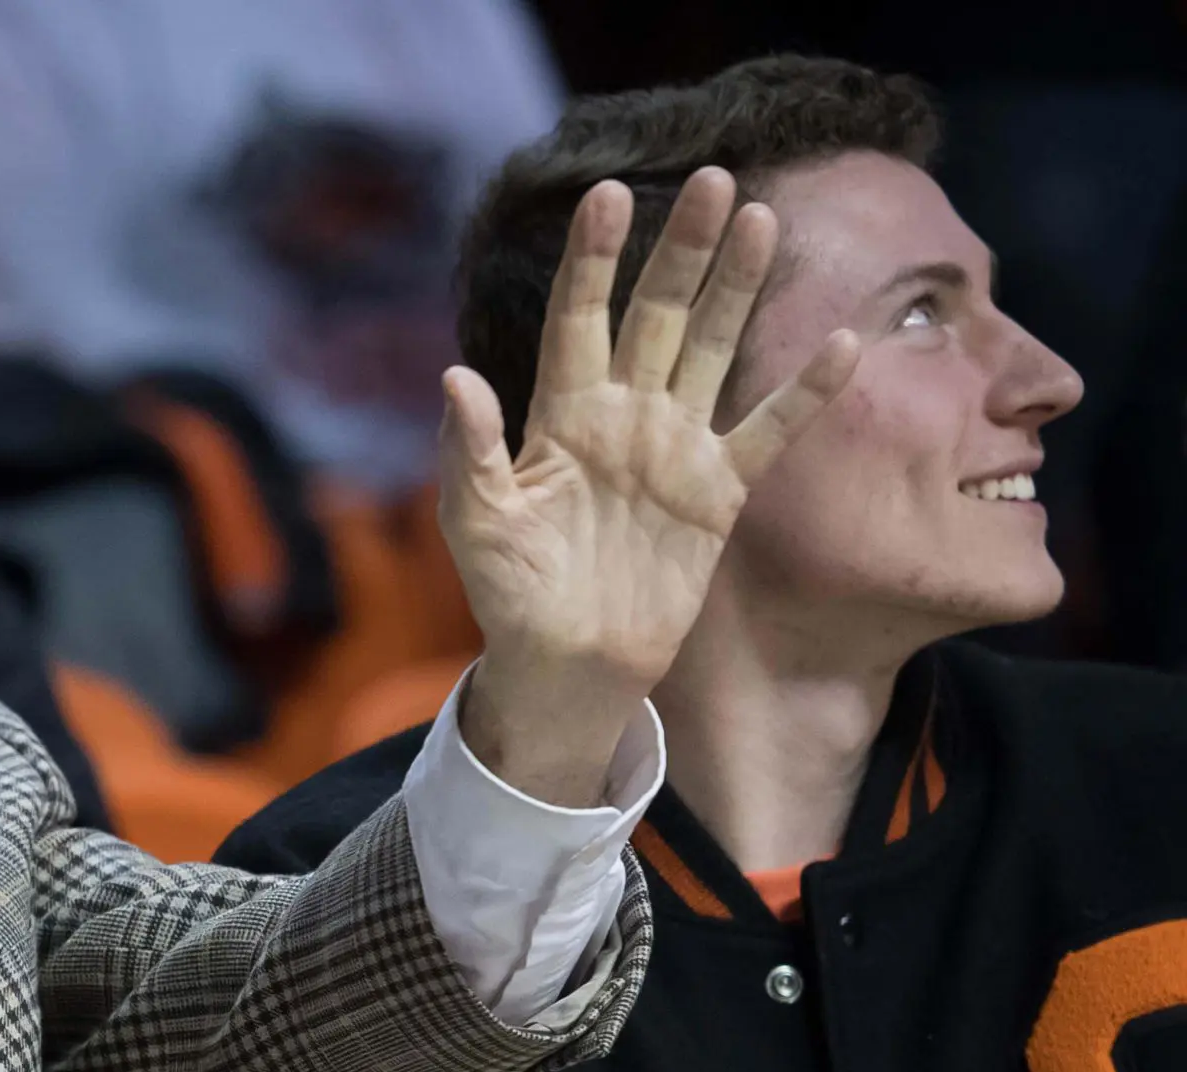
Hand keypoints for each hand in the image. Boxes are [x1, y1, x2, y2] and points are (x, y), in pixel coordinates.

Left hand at [443, 167, 859, 805]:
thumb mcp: (477, 524)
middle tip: (716, 180)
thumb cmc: (510, 595)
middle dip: (683, 250)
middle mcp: (622, 417)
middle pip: (658, 315)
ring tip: (765, 220)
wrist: (567, 664)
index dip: (594, 260)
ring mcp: (674, 448)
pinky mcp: (718, 492)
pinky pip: (768, 432)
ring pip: (714, 350)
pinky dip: (805, 394)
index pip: (578, 319)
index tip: (609, 194)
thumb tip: (455, 377)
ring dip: (738, 289)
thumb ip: (471, 451)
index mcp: (560, 417)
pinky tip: (843, 344)